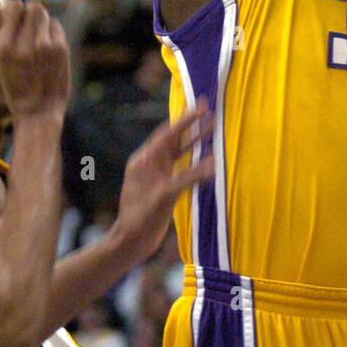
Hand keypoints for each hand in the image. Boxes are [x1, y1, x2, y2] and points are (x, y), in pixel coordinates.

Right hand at [0, 0, 70, 119]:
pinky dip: (52, 31)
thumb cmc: (18, 88)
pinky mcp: (61, 48)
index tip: (16, 12)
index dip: (16, 6)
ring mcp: (45, 44)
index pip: (14, 5)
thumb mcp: (1, 64)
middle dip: (32, 10)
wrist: (39, 111)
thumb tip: (17, 9)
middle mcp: (24, 42)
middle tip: (30, 20)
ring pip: (46, 15)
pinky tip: (48, 44)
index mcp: (4, 46)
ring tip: (38, 36)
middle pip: (34, 6)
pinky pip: (56, 26)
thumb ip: (8, 37)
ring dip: (42, 21)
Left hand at [113, 103, 214, 263]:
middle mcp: (150, 164)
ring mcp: (157, 175)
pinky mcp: (164, 187)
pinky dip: (195, 161)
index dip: (185, 119)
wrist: (132, 241)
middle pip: (174, 140)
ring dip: (195, 142)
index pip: (168, 133)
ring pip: (179, 153)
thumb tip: (214, 163)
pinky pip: (182, 168)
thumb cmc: (143, 218)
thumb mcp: (166, 195)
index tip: (200, 104)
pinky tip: (207, 159)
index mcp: (145, 160)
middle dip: (192, 126)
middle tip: (210, 110)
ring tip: (213, 129)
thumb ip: (190, 177)